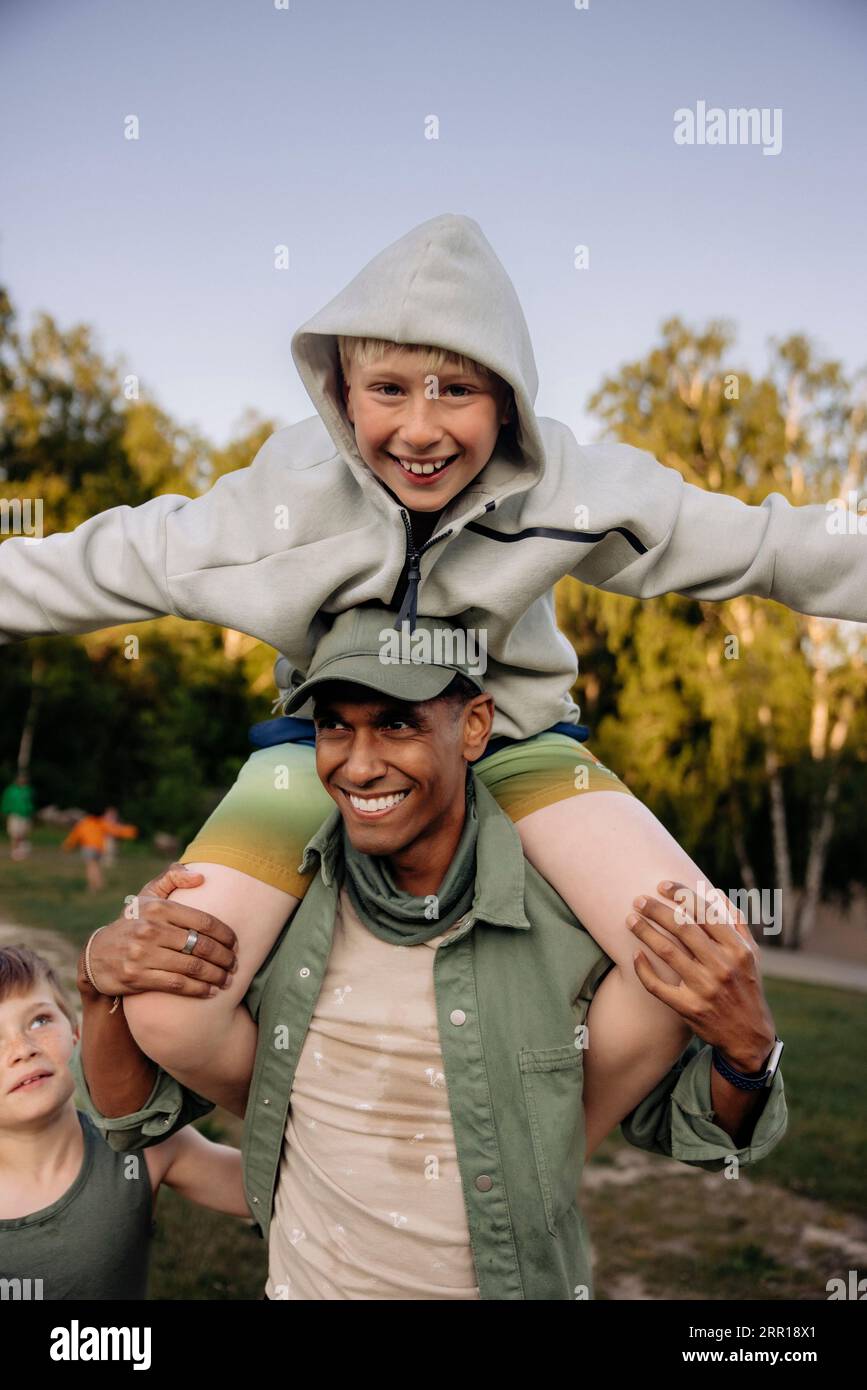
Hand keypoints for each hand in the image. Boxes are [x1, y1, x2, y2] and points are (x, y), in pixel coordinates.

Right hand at [81, 863, 238, 999]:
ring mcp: (143, 954)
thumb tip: (201, 877)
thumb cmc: (131, 924)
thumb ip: (172, 878)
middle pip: (202, 946)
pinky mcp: (138, 977)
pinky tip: (211, 991)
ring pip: (193, 967)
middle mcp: (150, 929)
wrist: (96, 957)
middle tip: (234, 964)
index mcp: (158, 908)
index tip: (236, 944)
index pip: (203, 921)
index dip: (225, 935)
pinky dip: (199, 989)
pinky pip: (178, 984)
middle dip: (224, 957)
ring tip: (227, 979)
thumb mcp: (146, 896)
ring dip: (216, 975)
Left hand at [626, 880, 775, 1072]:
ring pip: (667, 951)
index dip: (681, 895)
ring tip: (630, 919)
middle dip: (657, 910)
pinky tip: (635, 955)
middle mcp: (722, 966)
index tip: (662, 885)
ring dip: (645, 932)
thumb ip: (737, 923)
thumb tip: (717, 893)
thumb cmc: (747, 987)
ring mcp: (704, 988)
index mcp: (737, 949)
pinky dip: (644, 969)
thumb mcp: (752, 955)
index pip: (705, 912)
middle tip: (638, 900)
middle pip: (683, 928)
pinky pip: (658, 985)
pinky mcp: (688, 1008)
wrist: (749, 1037)